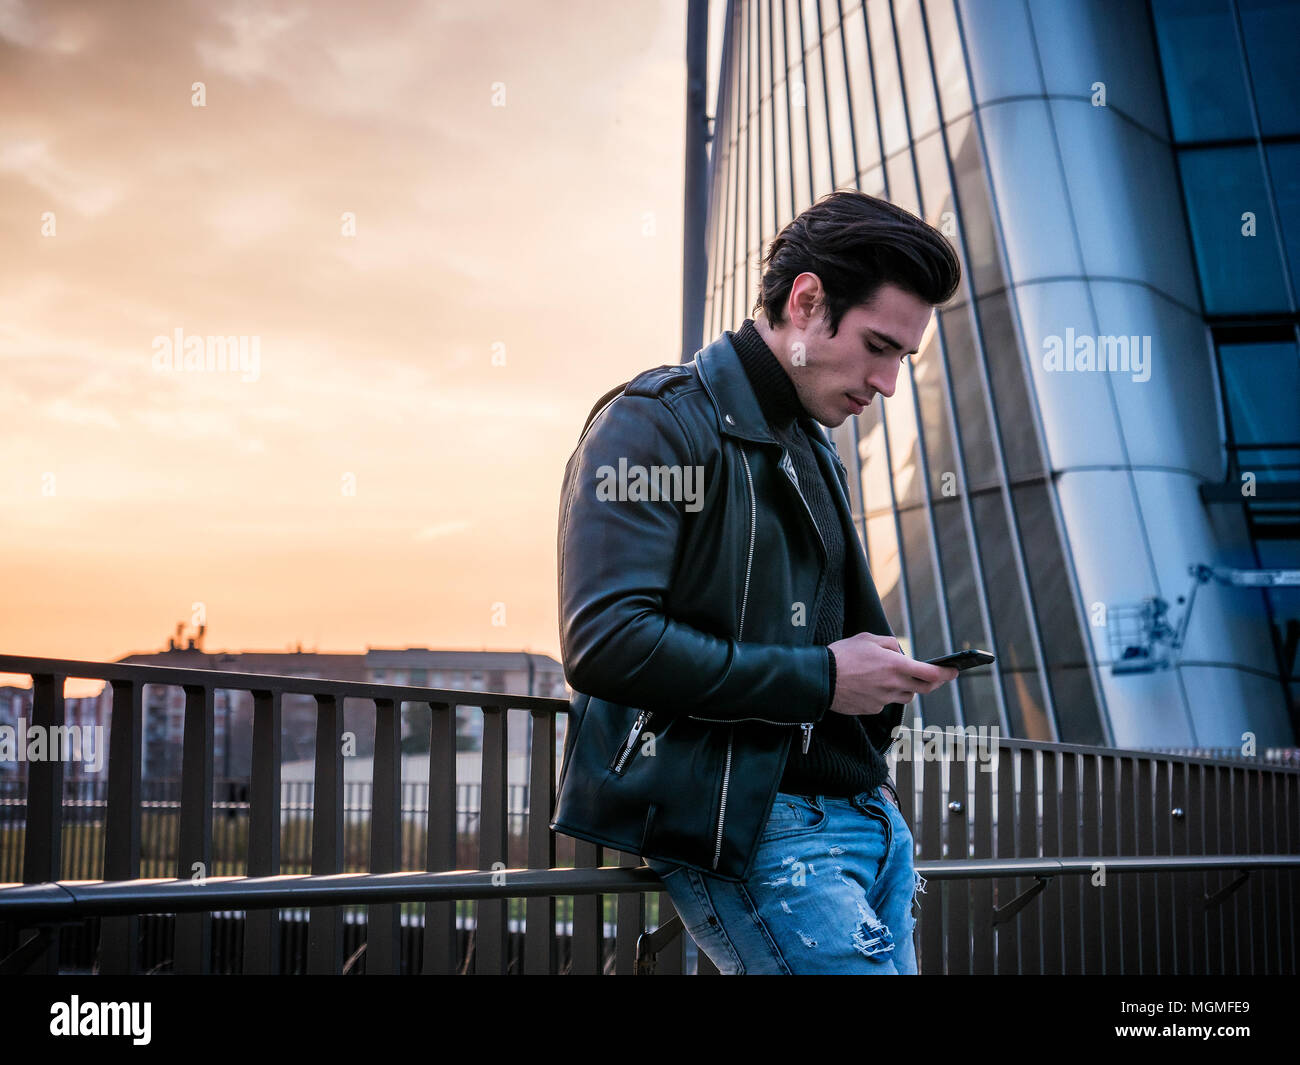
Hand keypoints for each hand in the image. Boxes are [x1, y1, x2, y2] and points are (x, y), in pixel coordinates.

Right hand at [827, 632, 958, 716]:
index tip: (954, 671)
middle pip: (924, 688)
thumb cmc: (843, 655)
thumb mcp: (868, 638)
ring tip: (894, 678)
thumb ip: (890, 644)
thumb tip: (901, 653)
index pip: (931, 673)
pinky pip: (886, 702)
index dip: (946, 673)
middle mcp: (893, 685)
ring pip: (906, 697)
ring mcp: (883, 700)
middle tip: (935, 676)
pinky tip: (871, 686)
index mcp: (895, 665)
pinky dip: (886, 694)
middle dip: (933, 682)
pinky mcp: (872, 709)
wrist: (820, 678)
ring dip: (908, 688)